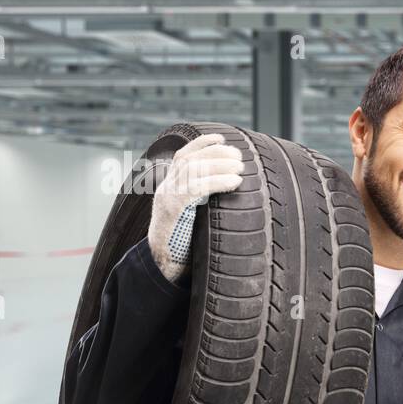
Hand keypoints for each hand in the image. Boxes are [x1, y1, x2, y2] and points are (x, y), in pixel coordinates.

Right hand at [147, 133, 243, 282]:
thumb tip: (231, 189)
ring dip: (220, 165)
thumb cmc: (183, 242)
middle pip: (191, 159)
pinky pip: (195, 188)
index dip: (202, 144)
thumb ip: (201, 201)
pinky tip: (233, 182)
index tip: (222, 138)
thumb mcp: (191, 216)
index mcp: (169, 186)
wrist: (161, 265)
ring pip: (193, 170)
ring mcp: (167, 198)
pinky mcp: (171, 210)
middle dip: (217, 153)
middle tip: (240, 157)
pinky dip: (216, 181)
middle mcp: (166, 188)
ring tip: (240, 168)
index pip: (184, 156)